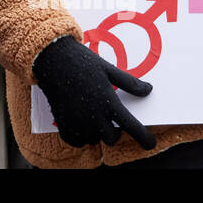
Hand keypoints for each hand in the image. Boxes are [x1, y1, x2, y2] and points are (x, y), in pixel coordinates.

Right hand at [31, 35, 155, 150]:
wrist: (52, 59)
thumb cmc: (82, 62)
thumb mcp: (109, 69)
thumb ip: (130, 83)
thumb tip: (148, 90)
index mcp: (109, 103)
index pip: (133, 128)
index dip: (145, 138)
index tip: (149, 143)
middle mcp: (94, 117)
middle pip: (112, 138)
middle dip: (115, 131)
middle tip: (110, 117)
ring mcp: (77, 122)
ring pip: (94, 140)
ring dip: (97, 132)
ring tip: (92, 115)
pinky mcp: (63, 125)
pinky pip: (77, 141)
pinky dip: (81, 135)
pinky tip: (81, 122)